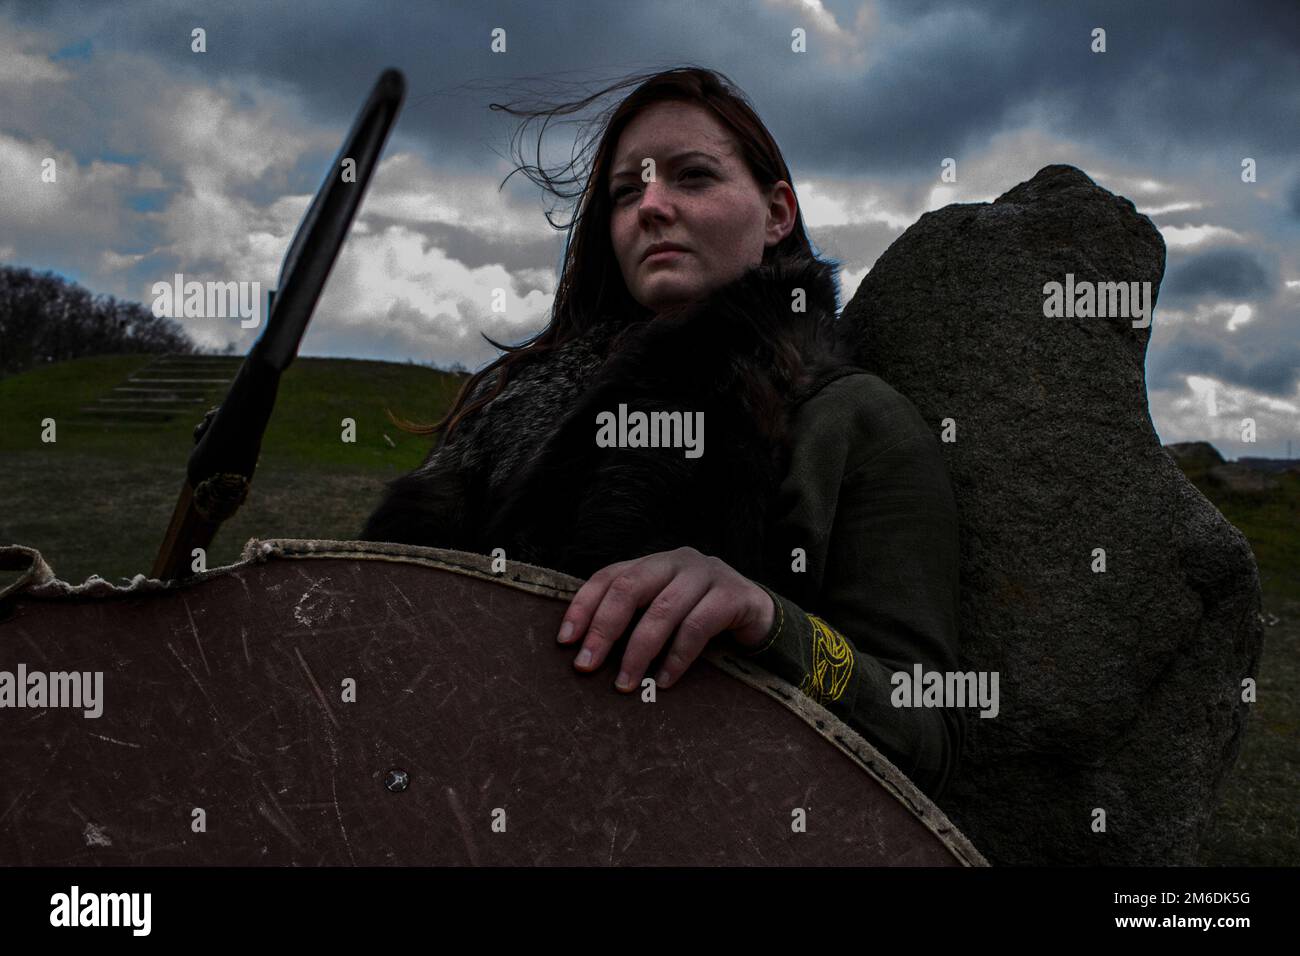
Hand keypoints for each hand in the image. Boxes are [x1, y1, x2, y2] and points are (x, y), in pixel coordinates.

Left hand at [556, 546, 775, 691]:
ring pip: (664, 609)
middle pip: (630, 587)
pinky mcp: (733, 595)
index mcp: (653, 563)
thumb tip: (585, 654)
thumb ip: (633, 621)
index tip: (565, 641)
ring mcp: (707, 574)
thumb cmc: (700, 618)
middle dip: (604, 628)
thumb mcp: (664, 613)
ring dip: (639, 650)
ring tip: (626, 683)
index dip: (583, 606)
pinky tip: (665, 681)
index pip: (609, 577)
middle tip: (586, 665)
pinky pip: (698, 626)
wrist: (760, 615)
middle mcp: (677, 560)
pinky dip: (678, 657)